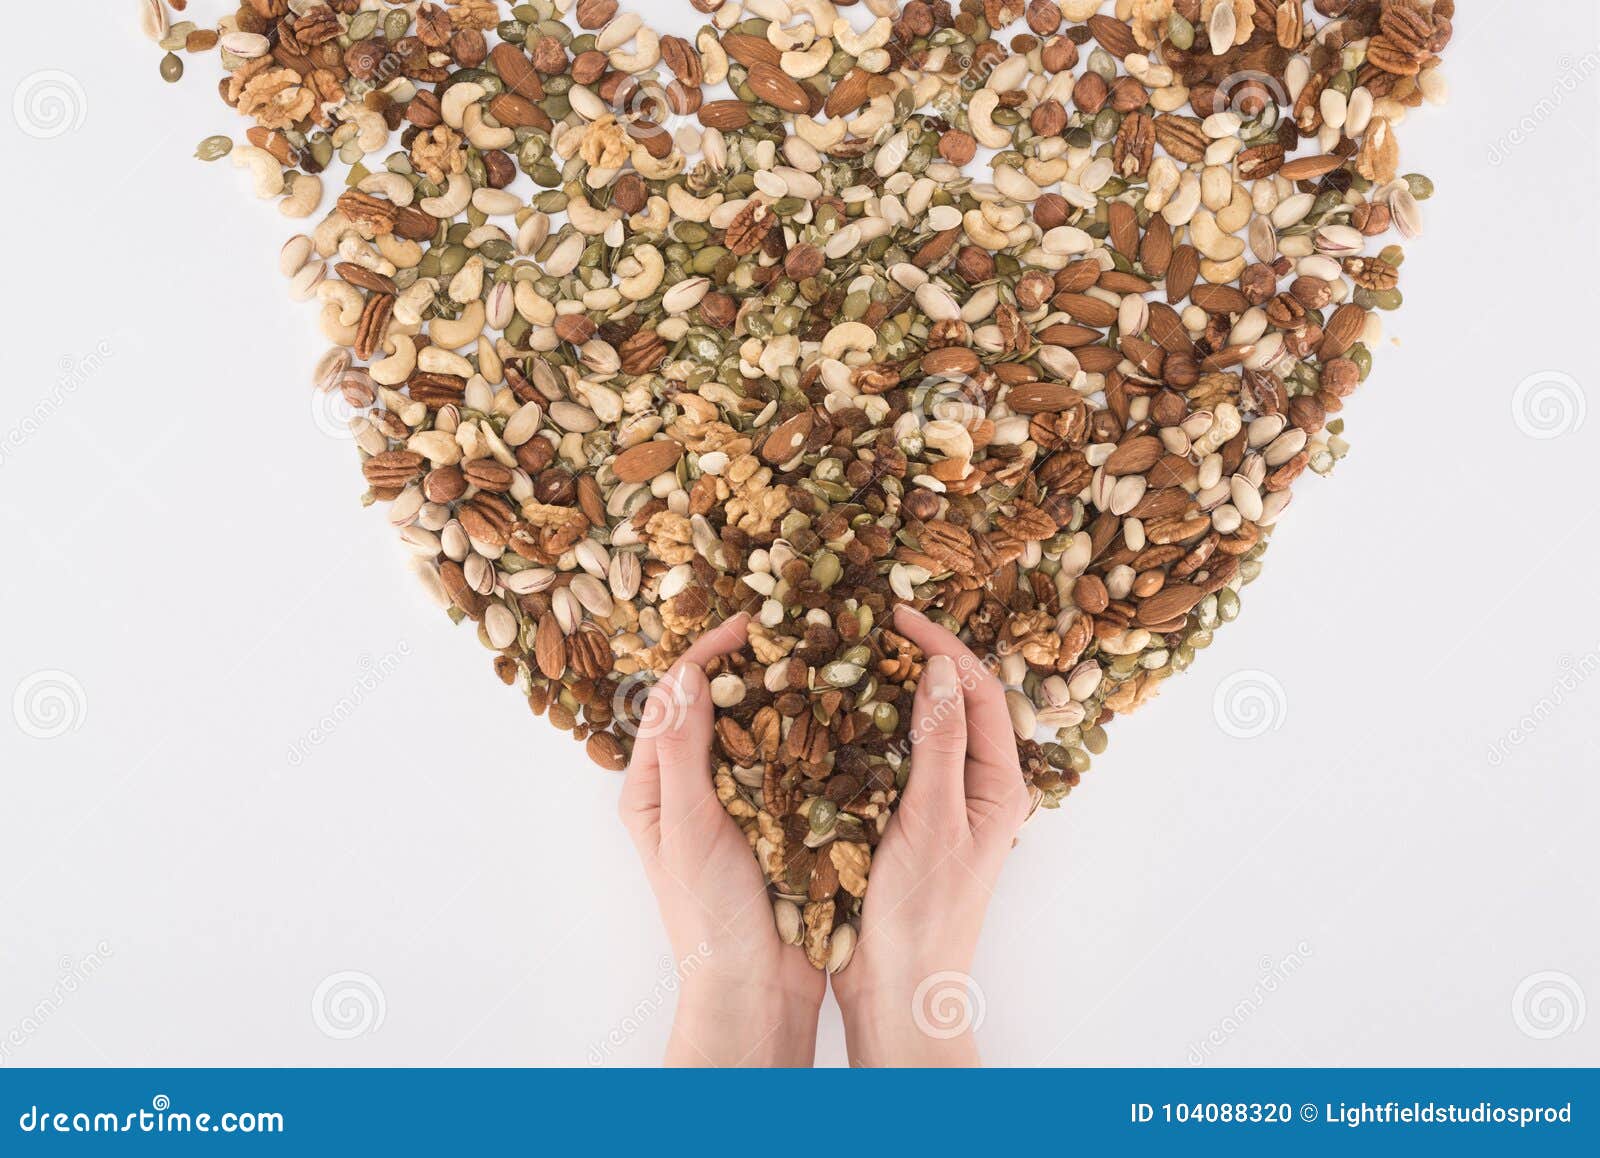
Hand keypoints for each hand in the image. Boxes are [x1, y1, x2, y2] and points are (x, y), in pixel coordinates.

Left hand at [618, 613, 824, 1065]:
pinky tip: (846, 715)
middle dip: (753, 667)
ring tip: (826, 660)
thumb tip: (685, 675)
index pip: (673, 699)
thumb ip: (683, 753)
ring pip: (759, 733)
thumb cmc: (707, 917)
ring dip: (788, 697)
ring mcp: (738, 805)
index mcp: (654, 786)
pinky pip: (793, 768)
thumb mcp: (687, 828)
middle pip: (717, 707)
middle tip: (798, 632)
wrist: (754, 990)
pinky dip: (814, 738)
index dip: (707, 655)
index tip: (751, 626)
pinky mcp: (779, 823)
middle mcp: (692, 789)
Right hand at [830, 604, 1031, 1065]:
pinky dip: (875, 728)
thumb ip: (938, 743)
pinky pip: (900, 758)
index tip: (895, 616)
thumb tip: (940, 670)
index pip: (979, 692)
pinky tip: (841, 713)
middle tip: (871, 624)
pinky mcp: (913, 821)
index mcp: (998, 785)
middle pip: (958, 702)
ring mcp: (946, 804)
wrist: (899, 990)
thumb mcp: (931, 820)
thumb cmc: (922, 914)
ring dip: (896, 689)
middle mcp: (978, 788)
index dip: (942, 647)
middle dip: (921, 658)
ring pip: (927, 728)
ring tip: (854, 654)